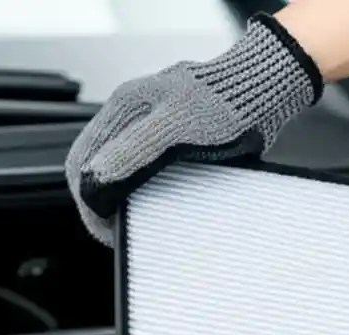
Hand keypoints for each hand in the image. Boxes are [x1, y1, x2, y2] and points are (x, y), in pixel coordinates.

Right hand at [64, 12, 321, 245]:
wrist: (266, 88)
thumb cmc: (228, 104)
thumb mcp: (178, 130)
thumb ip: (133, 153)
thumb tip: (95, 180)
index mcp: (124, 108)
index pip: (82, 163)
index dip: (89, 203)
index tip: (107, 230)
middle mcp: (131, 113)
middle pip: (94, 167)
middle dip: (100, 203)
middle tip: (118, 231)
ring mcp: (149, 122)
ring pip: (115, 168)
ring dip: (119, 197)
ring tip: (134, 220)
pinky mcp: (169, 134)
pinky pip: (139, 166)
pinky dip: (140, 188)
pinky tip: (154, 201)